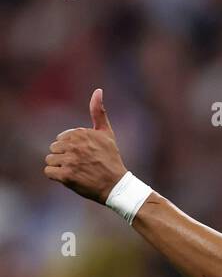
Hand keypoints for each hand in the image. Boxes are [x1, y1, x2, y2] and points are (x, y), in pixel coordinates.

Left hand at [43, 88, 125, 203]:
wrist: (117, 186)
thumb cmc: (111, 160)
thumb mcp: (106, 134)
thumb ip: (98, 112)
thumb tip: (98, 90)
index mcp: (80, 133)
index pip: (61, 139)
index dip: (71, 149)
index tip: (85, 157)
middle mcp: (73, 145)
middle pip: (53, 149)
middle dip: (64, 157)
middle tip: (81, 166)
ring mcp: (69, 160)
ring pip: (50, 160)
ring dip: (60, 167)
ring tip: (76, 172)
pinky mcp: (66, 176)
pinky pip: (48, 172)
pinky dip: (57, 177)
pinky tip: (70, 179)